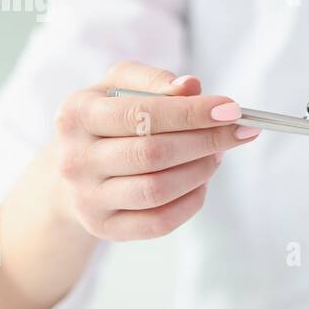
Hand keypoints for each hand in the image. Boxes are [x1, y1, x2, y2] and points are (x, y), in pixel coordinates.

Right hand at [50, 62, 259, 240]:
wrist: (72, 169)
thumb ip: (154, 80)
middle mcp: (76, 159)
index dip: (192, 113)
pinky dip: (191, 202)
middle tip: (236, 133)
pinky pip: (160, 222)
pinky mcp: (106, 228)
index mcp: (76, 115)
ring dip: (201, 171)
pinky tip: (201, 182)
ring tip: (216, 155)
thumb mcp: (119, 86)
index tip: (231, 110)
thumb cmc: (107, 120)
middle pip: (154, 153)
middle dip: (205, 141)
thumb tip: (191, 87)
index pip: (142, 114)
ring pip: (158, 189)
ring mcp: (88, 198)